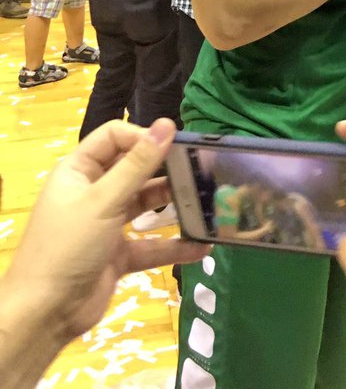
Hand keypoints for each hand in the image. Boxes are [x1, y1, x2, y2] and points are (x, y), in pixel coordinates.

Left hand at [1, 118, 207, 343]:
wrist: (45, 315)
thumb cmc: (68, 246)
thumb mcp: (104, 201)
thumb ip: (138, 164)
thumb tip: (166, 124)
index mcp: (79, 171)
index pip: (114, 137)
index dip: (142, 136)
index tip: (173, 146)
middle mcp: (93, 192)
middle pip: (134, 168)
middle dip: (164, 168)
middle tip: (199, 168)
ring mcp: (106, 224)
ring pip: (145, 204)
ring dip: (172, 203)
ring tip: (205, 200)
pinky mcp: (117, 254)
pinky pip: (151, 244)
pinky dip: (173, 245)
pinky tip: (201, 246)